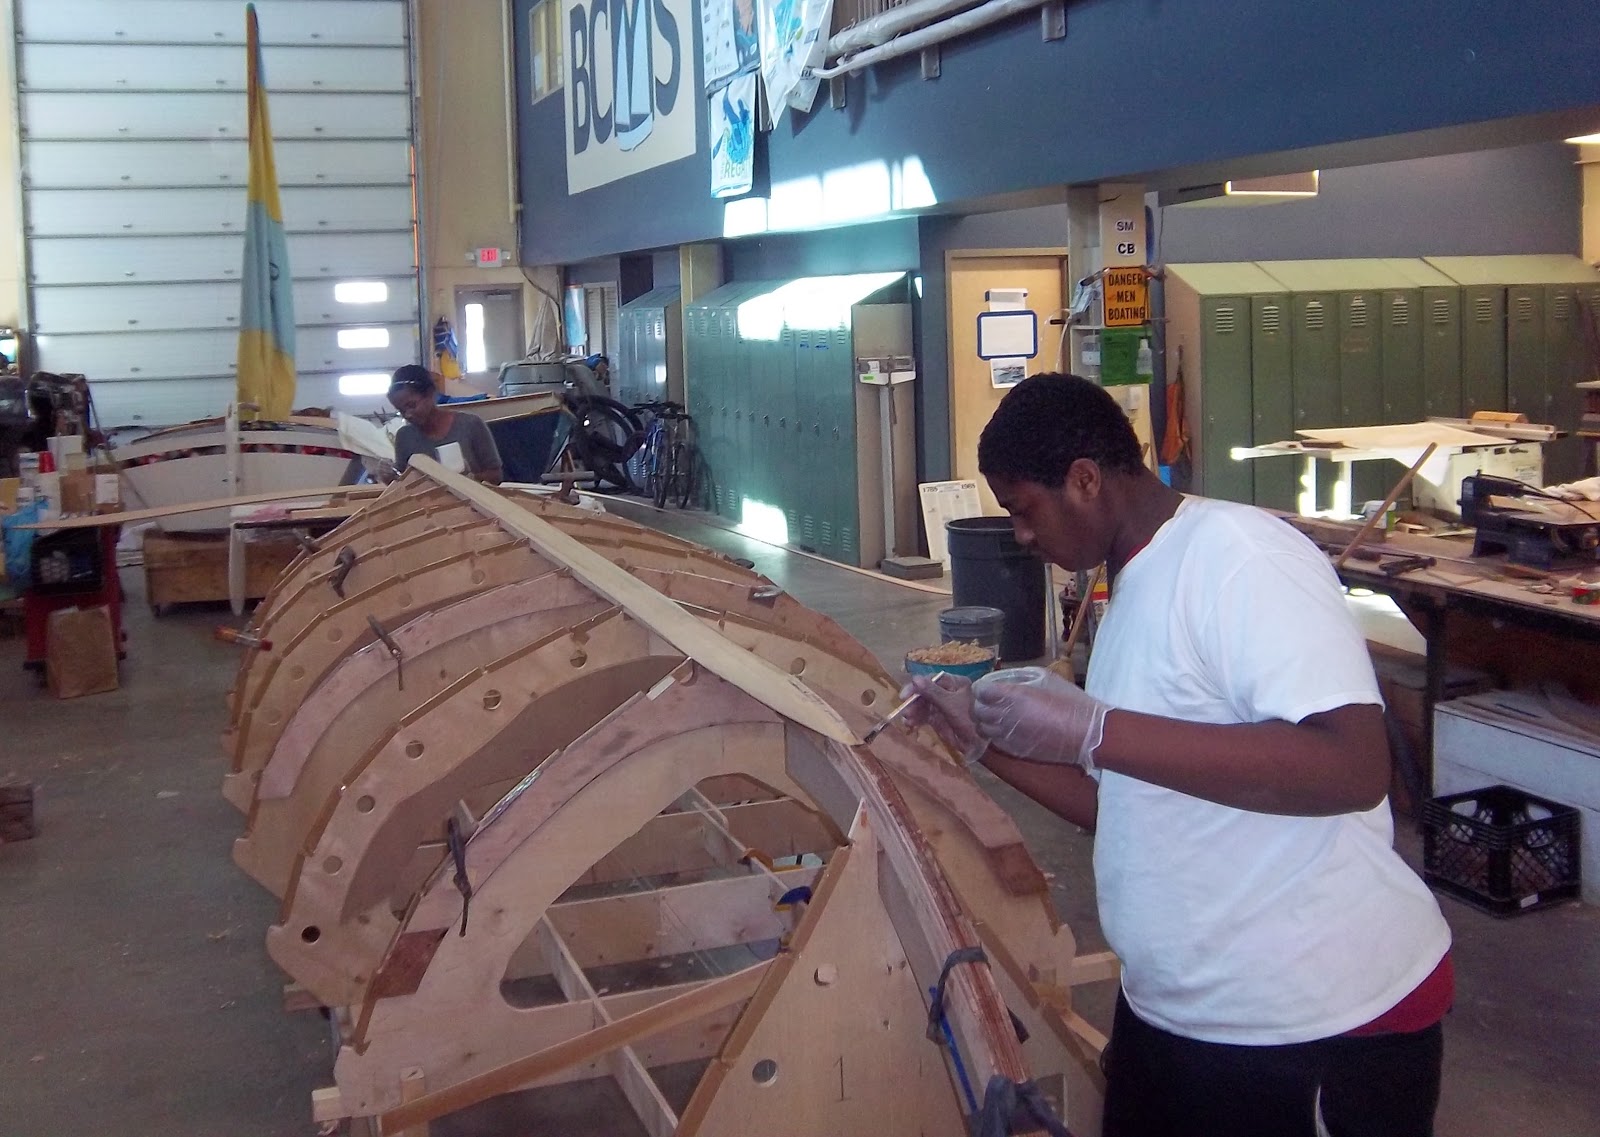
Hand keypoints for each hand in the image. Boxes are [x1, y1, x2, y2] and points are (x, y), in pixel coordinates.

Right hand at [901, 673, 985, 763]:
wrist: (982, 742)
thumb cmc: (971, 718)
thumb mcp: (951, 705)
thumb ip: (933, 693)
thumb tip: (914, 679)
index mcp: (953, 683)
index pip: (931, 680)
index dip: (916, 686)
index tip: (905, 696)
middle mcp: (946, 692)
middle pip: (924, 693)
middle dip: (914, 702)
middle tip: (905, 712)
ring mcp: (942, 706)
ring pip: (922, 705)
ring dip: (913, 712)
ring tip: (907, 721)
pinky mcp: (939, 719)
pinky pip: (924, 717)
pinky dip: (916, 720)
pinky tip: (910, 725)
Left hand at [971, 667, 1109, 772]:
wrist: (1086, 734)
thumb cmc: (1070, 701)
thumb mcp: (1046, 678)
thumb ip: (1022, 678)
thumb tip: (1006, 680)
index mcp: (1013, 695)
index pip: (981, 691)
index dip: (982, 688)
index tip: (988, 688)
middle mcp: (1005, 716)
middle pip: (977, 710)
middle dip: (981, 704)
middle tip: (991, 701)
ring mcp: (1008, 736)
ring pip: (983, 728)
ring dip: (987, 720)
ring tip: (998, 716)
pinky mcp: (1015, 750)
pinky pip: (994, 741)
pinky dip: (996, 734)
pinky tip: (1007, 729)